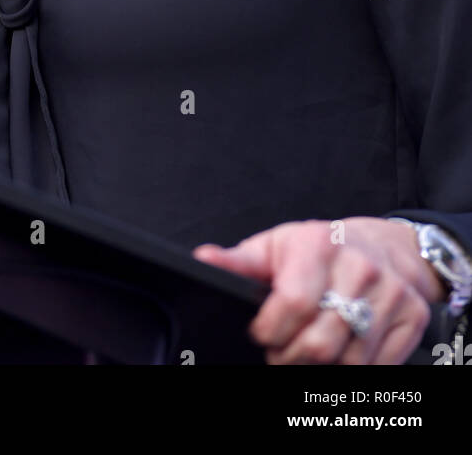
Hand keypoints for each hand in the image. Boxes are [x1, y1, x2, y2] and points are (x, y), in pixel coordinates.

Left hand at [193, 217, 446, 364]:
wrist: (384, 246)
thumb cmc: (321, 248)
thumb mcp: (277, 246)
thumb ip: (239, 261)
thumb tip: (203, 259)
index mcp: (318, 246)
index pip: (292, 305)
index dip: (270, 332)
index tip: (262, 335)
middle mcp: (358, 267)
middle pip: (319, 343)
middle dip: (290, 359)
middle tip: (281, 353)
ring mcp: (390, 293)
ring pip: (349, 361)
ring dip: (321, 369)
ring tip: (307, 353)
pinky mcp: (413, 317)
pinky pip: (379, 366)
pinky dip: (354, 370)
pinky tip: (339, 354)